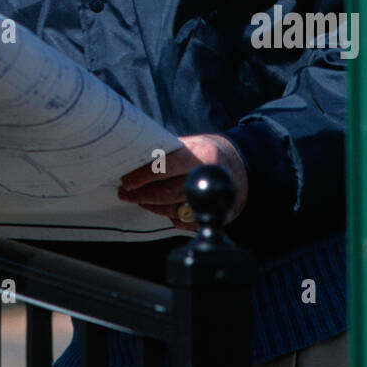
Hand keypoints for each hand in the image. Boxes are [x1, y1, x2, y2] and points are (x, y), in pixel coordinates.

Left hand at [117, 133, 248, 230]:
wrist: (240, 165)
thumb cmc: (208, 152)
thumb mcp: (191, 144)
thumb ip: (168, 152)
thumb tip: (135, 161)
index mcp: (201, 154)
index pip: (166, 167)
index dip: (143, 176)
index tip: (127, 181)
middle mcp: (208, 176)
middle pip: (168, 192)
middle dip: (143, 195)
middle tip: (126, 193)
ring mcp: (215, 199)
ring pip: (175, 210)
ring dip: (153, 206)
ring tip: (138, 199)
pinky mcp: (218, 216)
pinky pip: (187, 222)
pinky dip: (171, 216)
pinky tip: (160, 208)